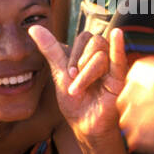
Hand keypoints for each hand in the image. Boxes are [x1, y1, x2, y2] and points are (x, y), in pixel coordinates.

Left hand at [29, 26, 127, 141]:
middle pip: (95, 41)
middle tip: (75, 81)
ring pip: (100, 55)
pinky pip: (119, 60)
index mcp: (90, 53)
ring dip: (87, 74)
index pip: (84, 37)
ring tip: (82, 90)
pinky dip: (118, 46)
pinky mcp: (120, 80)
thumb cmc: (74, 101)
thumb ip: (51, 49)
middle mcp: (104, 57)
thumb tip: (34, 27)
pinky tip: (117, 34)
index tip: (68, 74)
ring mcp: (113, 67)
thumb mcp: (59, 73)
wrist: (84, 125)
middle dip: (80, 62)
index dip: (73, 54)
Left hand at [116, 0, 153, 152]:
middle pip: (134, 91)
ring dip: (145, 113)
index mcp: (138, 72)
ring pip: (131, 109)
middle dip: (149, 96)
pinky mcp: (130, 134)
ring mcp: (129, 116)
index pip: (139, 73)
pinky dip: (143, 130)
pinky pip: (132, 129)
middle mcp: (128, 94)